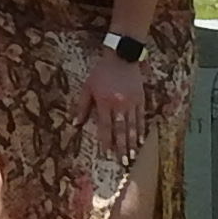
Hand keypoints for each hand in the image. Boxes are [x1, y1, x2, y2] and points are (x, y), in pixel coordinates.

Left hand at [80, 49, 148, 213]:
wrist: (122, 57)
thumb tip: (75, 124)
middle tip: (123, 161)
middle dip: (122, 146)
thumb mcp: (87, 87)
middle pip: (121, 129)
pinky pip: (142, 117)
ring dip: (133, 142)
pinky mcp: (141, 99)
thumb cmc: (101, 72)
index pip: (105, 126)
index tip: (106, 153)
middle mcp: (119, 104)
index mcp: (104, 101)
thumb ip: (81, 107)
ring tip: (133, 155)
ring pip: (133, 126)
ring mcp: (132, 102)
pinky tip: (142, 140)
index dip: (106, 140)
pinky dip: (142, 130)